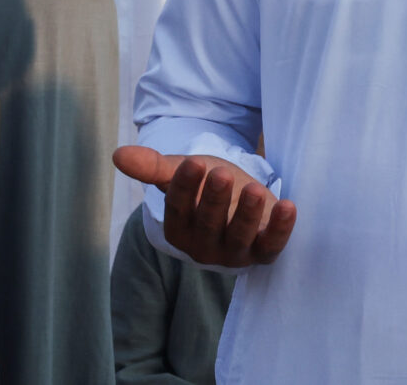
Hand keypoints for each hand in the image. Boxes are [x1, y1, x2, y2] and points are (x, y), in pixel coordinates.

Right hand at [113, 146, 296, 268]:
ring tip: (256, 189)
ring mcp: (234, 252)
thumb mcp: (183, 173)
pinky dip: (280, 229)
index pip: (178, 209)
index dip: (185, 186)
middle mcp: (203, 246)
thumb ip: (153, 167)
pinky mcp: (263, 251)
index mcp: (178, 229)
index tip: (194, 162)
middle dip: (214, 199)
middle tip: (222, 174)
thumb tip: (118, 155)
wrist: (239, 199)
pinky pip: (271, 246)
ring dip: (247, 214)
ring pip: (238, 237)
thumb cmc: (206, 186)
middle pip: (207, 223)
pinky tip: (287, 206)